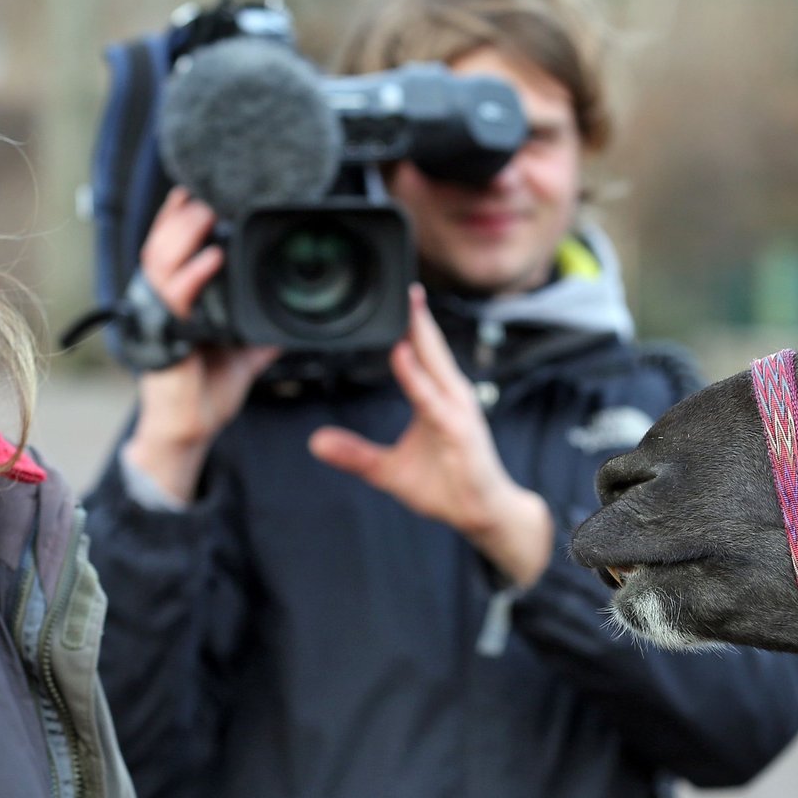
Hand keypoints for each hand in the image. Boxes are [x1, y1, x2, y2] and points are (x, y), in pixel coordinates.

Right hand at [122, 189, 279, 503]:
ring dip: (183, 232)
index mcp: (176, 299)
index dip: (178, 216)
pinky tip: (212, 258)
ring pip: (161, 262)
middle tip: (203, 187)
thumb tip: (293, 313)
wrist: (191, 429)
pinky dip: (193, 277)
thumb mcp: (243, 351)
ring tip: (205, 208)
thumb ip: (262, 329)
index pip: (171, 247)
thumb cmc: (208, 390)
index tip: (196, 188)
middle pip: (162, 244)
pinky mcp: (167, 338)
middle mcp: (162, 302)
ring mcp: (161, 317)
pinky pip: (176, 299)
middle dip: (179, 213)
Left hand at [309, 286, 553, 587]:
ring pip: (435, 365)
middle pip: (430, 348)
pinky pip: (432, 400)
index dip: (408, 324)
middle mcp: (449, 397)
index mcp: (436, 397)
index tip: (396, 296)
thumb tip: (316, 443)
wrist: (481, 514)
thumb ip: (355, 453)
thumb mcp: (387, 470)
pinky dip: (417, 378)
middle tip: (404, 282)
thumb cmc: (445, 485)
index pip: (420, 353)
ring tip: (407, 307)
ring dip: (421, 335)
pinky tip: (402, 358)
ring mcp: (457, 412)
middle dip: (418, 315)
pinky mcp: (459, 431)